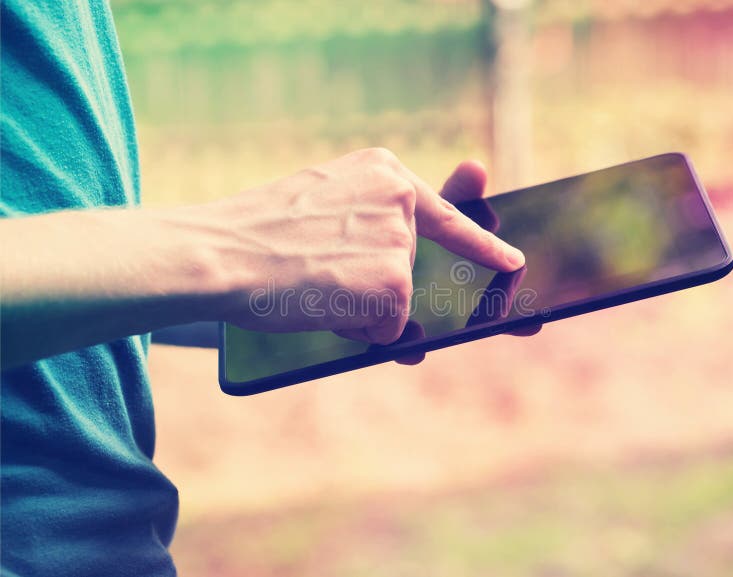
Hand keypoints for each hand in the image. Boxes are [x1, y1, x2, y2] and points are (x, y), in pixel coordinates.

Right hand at [203, 148, 525, 344]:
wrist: (217, 253)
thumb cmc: (257, 233)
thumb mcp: (323, 204)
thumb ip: (376, 220)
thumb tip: (414, 264)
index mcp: (383, 172)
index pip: (444, 212)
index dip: (479, 243)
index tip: (510, 261)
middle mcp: (401, 198)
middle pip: (408, 267)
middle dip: (376, 284)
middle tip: (324, 272)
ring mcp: (400, 241)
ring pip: (396, 300)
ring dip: (358, 306)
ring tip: (311, 283)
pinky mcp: (394, 283)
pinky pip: (387, 327)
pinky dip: (356, 328)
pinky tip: (320, 303)